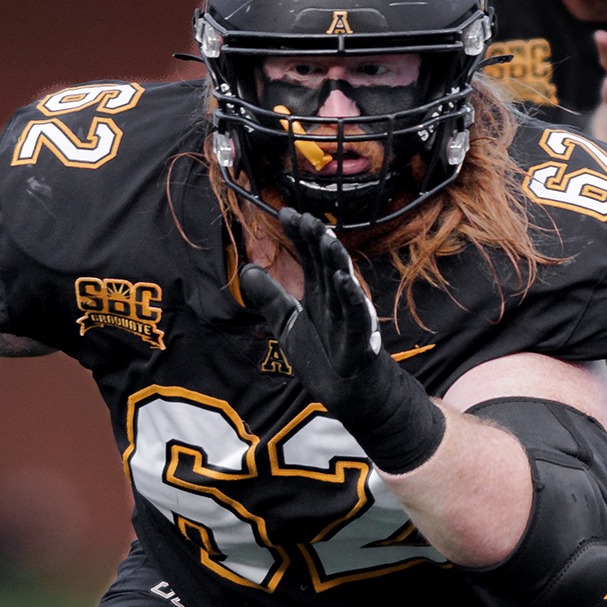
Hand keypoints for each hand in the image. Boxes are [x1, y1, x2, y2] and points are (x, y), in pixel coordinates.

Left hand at [239, 207, 443, 473]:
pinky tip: (344, 280)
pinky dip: (351, 297)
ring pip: (343, 281)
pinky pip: (356, 314)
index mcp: (319, 293)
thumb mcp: (287, 325)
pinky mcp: (358, 338)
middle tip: (304, 217)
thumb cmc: (323, 357)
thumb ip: (270, 298)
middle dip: (316, 239)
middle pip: (326, 263)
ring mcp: (349, 316)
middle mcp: (335, 299)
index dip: (299, 235)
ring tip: (324, 236)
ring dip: (335, 259)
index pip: (309, 257)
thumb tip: (248, 269)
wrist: (348, 392)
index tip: (285, 213)